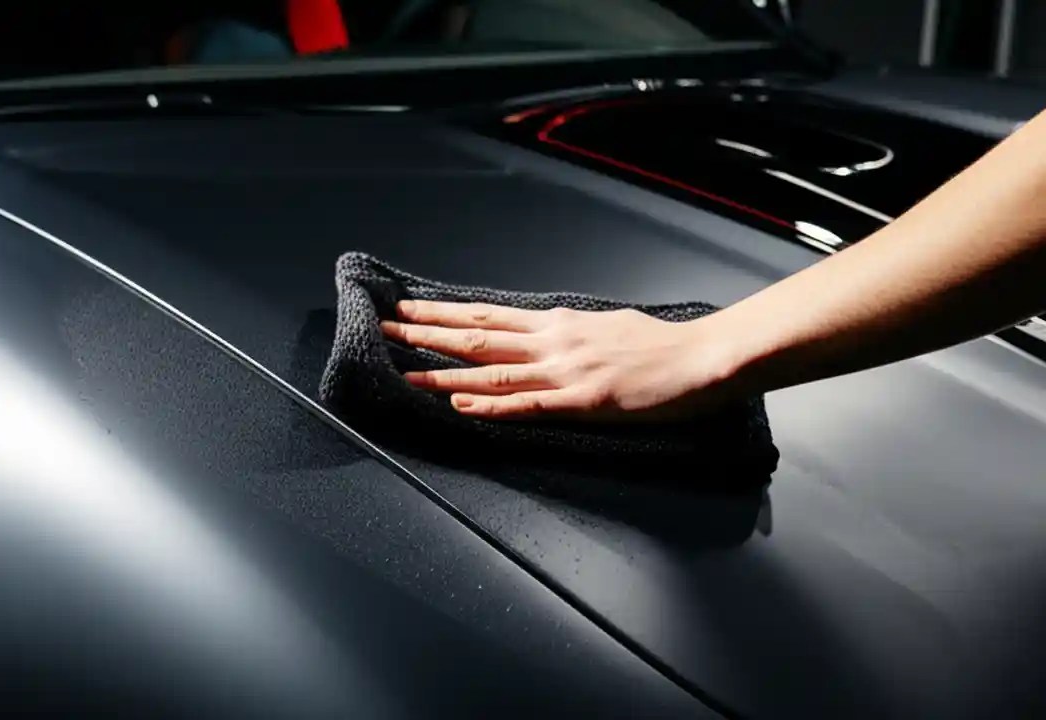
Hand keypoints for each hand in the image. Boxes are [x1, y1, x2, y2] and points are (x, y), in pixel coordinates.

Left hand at [379, 300, 741, 420]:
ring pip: (492, 369)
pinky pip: (527, 405)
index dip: (443, 312)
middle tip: (385, 328)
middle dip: (427, 332)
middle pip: (477, 334)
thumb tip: (543, 330)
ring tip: (405, 370)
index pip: (487, 314)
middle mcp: (553, 341)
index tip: (409, 308)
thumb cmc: (659, 344)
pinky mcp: (582, 402)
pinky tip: (460, 404)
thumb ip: (567, 331)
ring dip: (444, 371)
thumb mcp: (604, 324)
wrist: (703, 357)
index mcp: (558, 323)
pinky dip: (489, 405)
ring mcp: (565, 372)